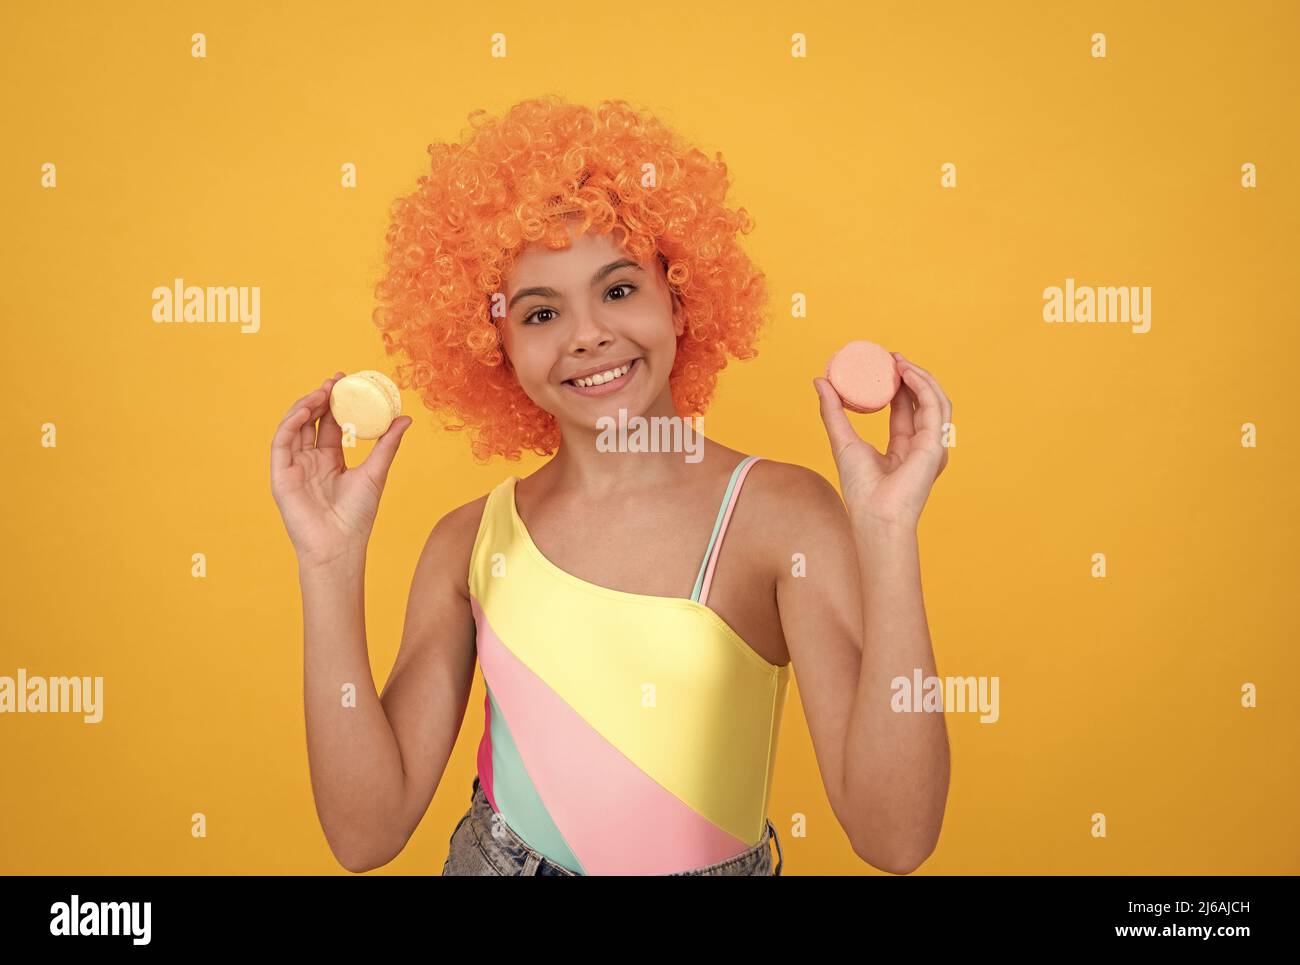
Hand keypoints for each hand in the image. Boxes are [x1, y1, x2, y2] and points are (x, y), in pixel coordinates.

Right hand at [270, 371, 413, 567]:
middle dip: (320, 398)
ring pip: (294, 426)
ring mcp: (294, 466)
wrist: (339, 545)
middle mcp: (311, 460)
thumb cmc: (357, 516)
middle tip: (334, 381)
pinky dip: (291, 423)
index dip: (336, 402)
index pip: (330, 423)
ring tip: (322, 391)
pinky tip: (306, 410)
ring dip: (306, 406)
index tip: (345, 381)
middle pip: (311, 421)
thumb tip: (405, 418)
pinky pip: (281, 442)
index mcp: (331, 460)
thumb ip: (387, 445)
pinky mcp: (281, 475)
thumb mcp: (376, 473)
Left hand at [812, 353, 950, 529]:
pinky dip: (923, 386)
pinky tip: (906, 373)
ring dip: (920, 376)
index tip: (884, 364)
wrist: (873, 514)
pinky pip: (935, 407)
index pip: (906, 407)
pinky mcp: (936, 445)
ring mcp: (933, 445)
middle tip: (891, 357)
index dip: (898, 383)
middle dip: (910, 375)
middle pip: (923, 400)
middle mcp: (923, 444)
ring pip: (935, 399)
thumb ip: (833, 411)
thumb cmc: (860, 489)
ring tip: (899, 361)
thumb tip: (820, 381)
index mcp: (904, 446)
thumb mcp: (842, 440)